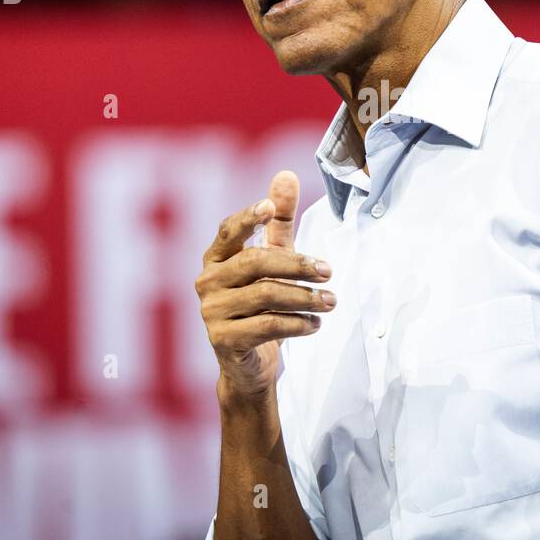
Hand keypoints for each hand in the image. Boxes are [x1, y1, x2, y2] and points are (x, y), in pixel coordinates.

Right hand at [196, 170, 334, 399]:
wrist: (248, 365)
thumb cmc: (260, 302)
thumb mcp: (272, 259)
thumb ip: (278, 221)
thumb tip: (286, 174)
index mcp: (216, 258)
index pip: (228, 231)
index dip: (248, 218)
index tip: (270, 208)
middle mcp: (207, 282)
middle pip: (255, 262)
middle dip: (297, 264)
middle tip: (329, 271)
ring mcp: (212, 312)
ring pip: (265, 295)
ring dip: (305, 297)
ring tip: (331, 301)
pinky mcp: (223, 341)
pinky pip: (266, 326)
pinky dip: (297, 323)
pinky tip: (316, 323)